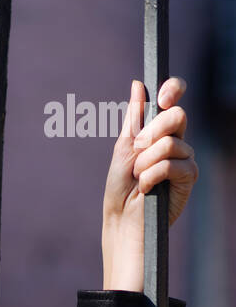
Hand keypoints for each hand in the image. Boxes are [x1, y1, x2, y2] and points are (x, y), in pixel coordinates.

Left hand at [101, 77, 198, 291]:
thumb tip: (139, 84)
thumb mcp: (122, 149)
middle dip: (152, 132)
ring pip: (172, 142)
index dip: (173, 90)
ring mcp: (183, 159)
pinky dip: (154, 175)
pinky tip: (146, 188)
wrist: (121, 222)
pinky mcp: (188, 178)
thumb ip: (133, 118)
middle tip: (137, 150)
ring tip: (137, 177)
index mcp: (158, 131)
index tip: (162, 97)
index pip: (173, 100)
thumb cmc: (118, 189)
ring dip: (147, 160)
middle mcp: (174, 141)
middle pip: (178, 116)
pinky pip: (174, 164)